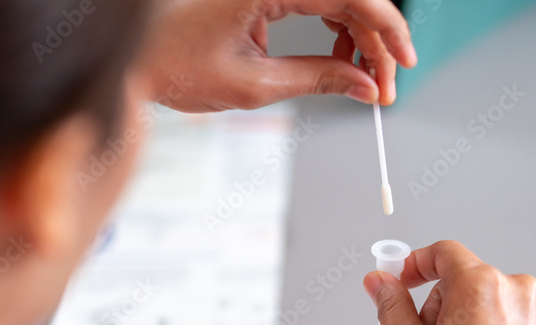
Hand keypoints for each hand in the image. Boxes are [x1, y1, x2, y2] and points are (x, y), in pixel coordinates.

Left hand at [139, 0, 416, 111]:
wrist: (132, 57)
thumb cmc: (175, 66)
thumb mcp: (254, 84)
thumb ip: (317, 79)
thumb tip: (363, 86)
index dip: (387, 30)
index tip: (402, 64)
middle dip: (375, 40)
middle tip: (382, 87)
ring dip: (358, 34)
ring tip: (361, 77)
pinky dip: (335, 26)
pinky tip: (339, 56)